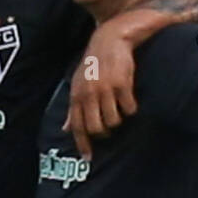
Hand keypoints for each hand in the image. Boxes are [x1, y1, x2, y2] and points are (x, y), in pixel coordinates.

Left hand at [65, 21, 137, 158]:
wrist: (111, 38)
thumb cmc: (94, 63)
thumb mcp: (79, 84)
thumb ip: (74, 108)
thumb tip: (65, 129)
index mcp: (77, 95)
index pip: (78, 126)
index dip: (83, 144)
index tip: (88, 159)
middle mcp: (88, 94)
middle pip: (96, 128)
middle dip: (105, 133)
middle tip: (112, 128)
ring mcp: (104, 89)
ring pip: (113, 121)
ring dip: (119, 120)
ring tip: (122, 111)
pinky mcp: (121, 84)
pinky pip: (129, 109)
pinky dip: (131, 109)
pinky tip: (131, 101)